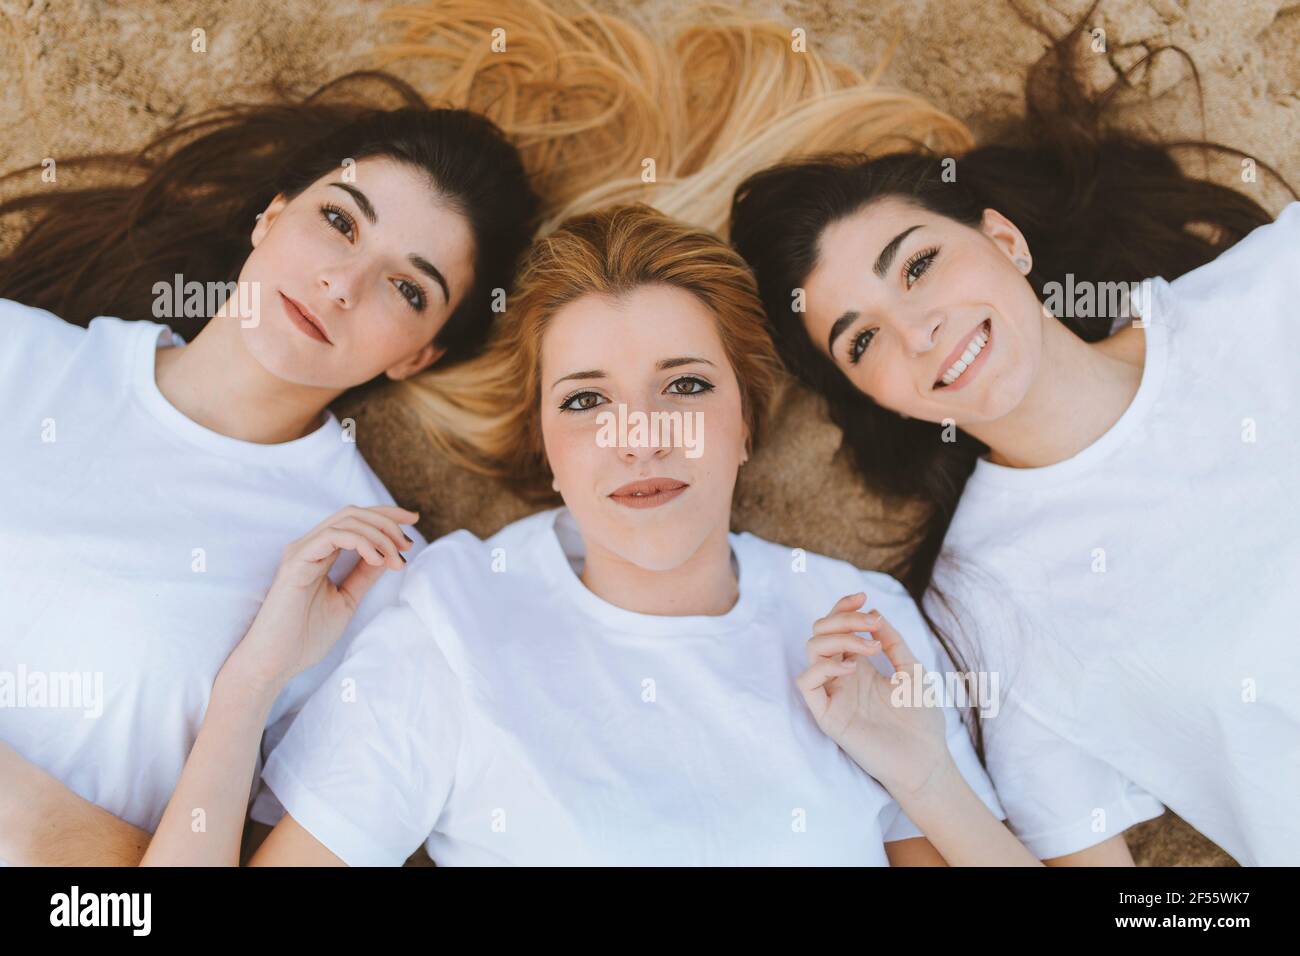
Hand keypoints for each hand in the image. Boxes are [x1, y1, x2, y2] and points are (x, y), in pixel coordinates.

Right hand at [228, 505, 418, 689]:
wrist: (276, 662)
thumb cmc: (305, 636)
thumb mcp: (347, 599)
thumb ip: (364, 575)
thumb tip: (389, 555)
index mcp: (320, 553)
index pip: (355, 520)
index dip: (386, 516)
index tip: (413, 524)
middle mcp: (310, 545)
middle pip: (354, 513)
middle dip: (388, 521)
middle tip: (407, 545)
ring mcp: (301, 551)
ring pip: (347, 520)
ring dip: (379, 535)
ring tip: (394, 558)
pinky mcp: (296, 561)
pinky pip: (333, 536)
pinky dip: (361, 542)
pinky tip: (376, 560)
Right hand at [795, 592, 948, 797]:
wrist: (926, 761)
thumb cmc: (922, 720)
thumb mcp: (913, 670)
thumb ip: (893, 642)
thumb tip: (873, 613)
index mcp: (859, 665)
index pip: (837, 628)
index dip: (843, 608)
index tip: (863, 597)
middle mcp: (842, 677)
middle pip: (820, 633)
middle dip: (841, 618)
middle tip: (871, 623)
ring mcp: (833, 694)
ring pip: (811, 651)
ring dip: (838, 638)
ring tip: (868, 646)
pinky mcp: (827, 715)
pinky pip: (806, 683)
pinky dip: (822, 668)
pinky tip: (851, 669)